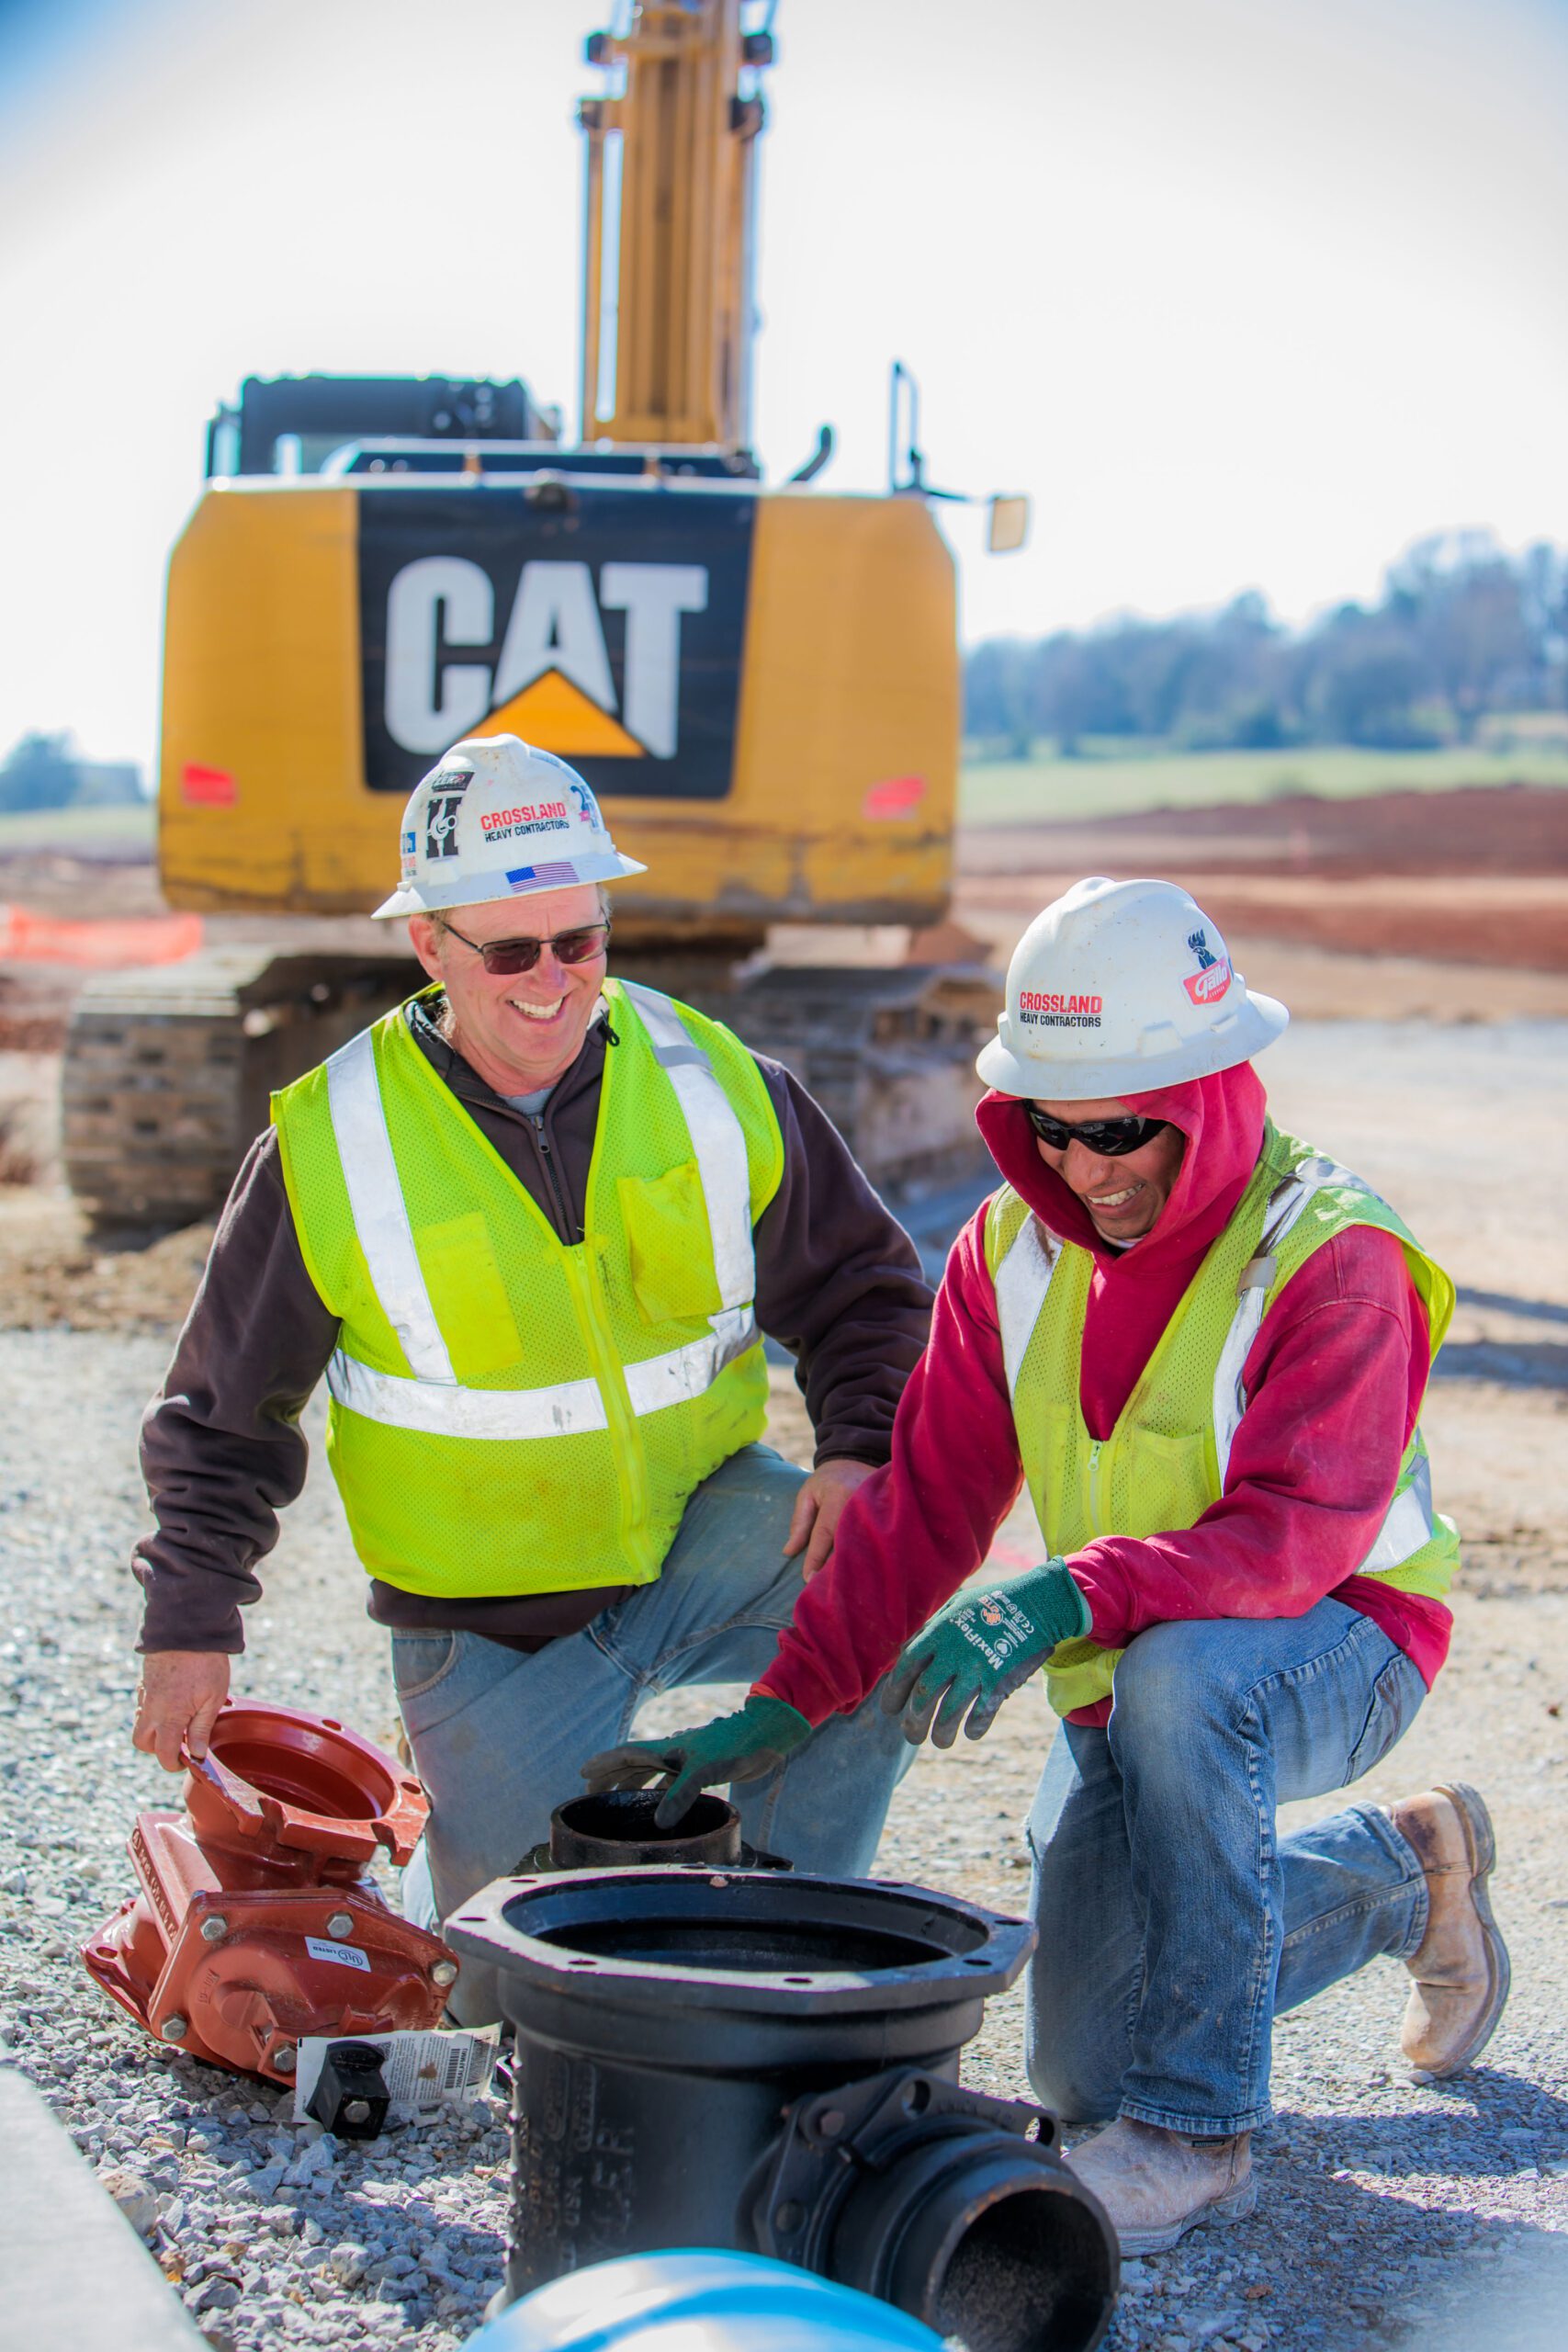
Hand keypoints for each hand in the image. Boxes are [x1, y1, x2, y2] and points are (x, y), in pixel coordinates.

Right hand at [132, 1651, 230, 1772]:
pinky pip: (143, 1704)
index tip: (188, 1760)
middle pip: (142, 1742)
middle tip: (180, 1741)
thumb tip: (196, 1754)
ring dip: (155, 1729)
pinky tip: (173, 1700)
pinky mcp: (145, 1681)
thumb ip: (201, 1729)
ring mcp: (145, 1694)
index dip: (174, 1764)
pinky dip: (153, 1710)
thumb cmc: (204, 1663)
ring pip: (140, 1723)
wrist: (186, 1627)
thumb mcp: (212, 1698)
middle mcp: (151, 1709)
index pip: (164, 1754)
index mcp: (168, 1718)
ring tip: (180, 1719)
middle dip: (158, 1749)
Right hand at [581, 1693, 812, 1829]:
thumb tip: (659, 1823)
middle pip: (633, 1764)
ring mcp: (685, 1762)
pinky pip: (670, 1784)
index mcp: (667, 1748)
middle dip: (610, 1777)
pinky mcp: (700, 1771)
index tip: (582, 1772)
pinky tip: (658, 1809)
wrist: (764, 1737)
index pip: (627, 1754)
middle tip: (589, 1792)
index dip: (604, 1763)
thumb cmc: (734, 1746)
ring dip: (631, 1786)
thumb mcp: (705, 1770)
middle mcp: (672, 1754)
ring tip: (615, 1802)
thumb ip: (680, 1796)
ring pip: (650, 1774)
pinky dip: (659, 1795)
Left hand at [783, 1458, 877, 1580]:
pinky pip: (879, 1539)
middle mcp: (860, 1502)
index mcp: (837, 1496)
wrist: (856, 1461)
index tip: (809, 1579)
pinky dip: (870, 1555)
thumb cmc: (827, 1481)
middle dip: (837, 1566)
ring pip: (865, 1543)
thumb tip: (788, 1552)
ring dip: (856, 1564)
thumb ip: (799, 1522)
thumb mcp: (807, 1495)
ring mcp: (879, 1508)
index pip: (825, 1532)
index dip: (816, 1558)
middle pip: (848, 1541)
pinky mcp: (889, 1514)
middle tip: (828, 1589)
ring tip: (847, 1586)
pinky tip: (866, 1572)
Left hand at [881, 1563, 1090, 1748]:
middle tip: (911, 1736)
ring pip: (950, 1710)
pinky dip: (975, 1726)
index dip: (895, 1691)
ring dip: (941, 1731)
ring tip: (940, 1742)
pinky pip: (983, 1712)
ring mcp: (977, 1667)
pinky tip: (971, 1734)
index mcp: (939, 1632)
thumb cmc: (993, 1603)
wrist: (1036, 1602)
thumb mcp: (957, 1606)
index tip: (890, 1709)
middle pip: (923, 1694)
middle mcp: (953, 1652)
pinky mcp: (1000, 1679)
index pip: (906, 1667)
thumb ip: (933, 1629)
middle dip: (913, 1720)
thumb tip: (907, 1651)